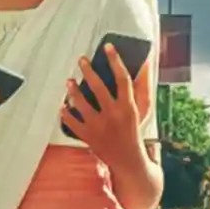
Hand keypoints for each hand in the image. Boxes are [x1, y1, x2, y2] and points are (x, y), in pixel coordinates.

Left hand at [60, 44, 150, 170]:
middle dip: (88, 71)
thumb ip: (144, 86)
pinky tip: (63, 106)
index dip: (115, 61)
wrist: (128, 161)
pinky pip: (72, 123)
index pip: (123, 78)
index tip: (108, 47)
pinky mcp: (88, 137)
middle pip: (98, 88)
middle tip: (82, 60)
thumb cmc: (136, 131)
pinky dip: (65, 114)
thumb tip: (147, 62)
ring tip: (69, 81)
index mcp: (128, 107)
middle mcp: (113, 115)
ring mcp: (98, 127)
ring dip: (73, 91)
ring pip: (82, 104)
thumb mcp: (143, 109)